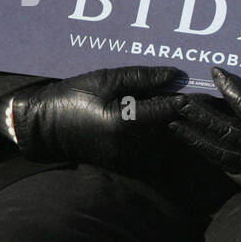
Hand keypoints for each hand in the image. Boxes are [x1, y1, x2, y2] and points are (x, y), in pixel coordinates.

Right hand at [11, 66, 184, 172]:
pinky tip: (142, 122)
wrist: (45, 128)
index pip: (170, 110)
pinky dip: (154, 136)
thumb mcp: (105, 80)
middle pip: (172, 126)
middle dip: (176, 111)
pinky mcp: (126, 166)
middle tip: (180, 94)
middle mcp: (131, 146)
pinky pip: (153, 150)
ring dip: (165, 124)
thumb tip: (176, 75)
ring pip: (165, 140)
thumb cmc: (73, 98)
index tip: (195, 88)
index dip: (186, 97)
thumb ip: (142, 77)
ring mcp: (129, 159)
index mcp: (125, 122)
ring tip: (152, 108)